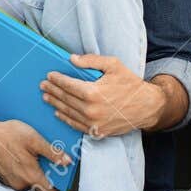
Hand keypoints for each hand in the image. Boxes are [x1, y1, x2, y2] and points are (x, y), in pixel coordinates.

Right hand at [0, 117, 70, 190]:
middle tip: (44, 156)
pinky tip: (20, 153)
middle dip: (44, 171)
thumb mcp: (35, 140)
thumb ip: (53, 153)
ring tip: (30, 152)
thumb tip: (67, 162)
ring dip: (32, 168)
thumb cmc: (6, 136)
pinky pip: (18, 174)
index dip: (57, 184)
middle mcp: (20, 183)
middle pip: (39, 183)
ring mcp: (10, 180)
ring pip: (28, 178)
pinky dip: (21, 166)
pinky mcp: (4, 175)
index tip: (60, 174)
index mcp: (31, 176)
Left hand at [41, 54, 162, 137]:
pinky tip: (58, 113)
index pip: (67, 85)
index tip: (49, 76)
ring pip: (68, 112)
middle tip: (43, 85)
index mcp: (93, 92)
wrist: (147, 107)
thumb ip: (92, 61)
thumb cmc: (131, 84)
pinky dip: (65, 118)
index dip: (57, 80)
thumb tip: (72, 59)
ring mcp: (93, 123)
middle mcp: (90, 110)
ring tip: (47, 97)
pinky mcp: (97, 131)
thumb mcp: (114, 66)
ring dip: (55, 104)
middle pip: (65, 99)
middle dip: (53, 91)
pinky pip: (76, 125)